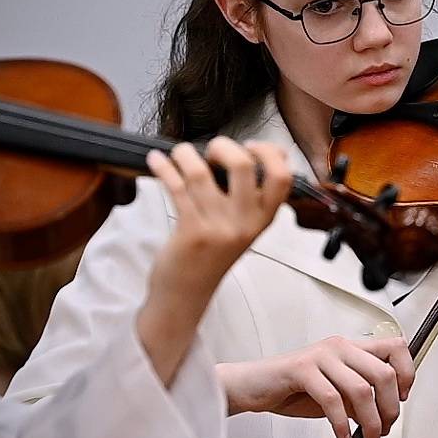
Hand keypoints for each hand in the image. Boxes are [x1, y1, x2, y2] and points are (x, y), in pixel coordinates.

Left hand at [145, 137, 292, 305]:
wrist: (187, 292)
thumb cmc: (211, 256)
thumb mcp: (242, 228)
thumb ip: (249, 197)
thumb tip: (250, 153)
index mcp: (262, 219)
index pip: (282, 178)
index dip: (268, 153)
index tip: (250, 145)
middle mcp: (245, 223)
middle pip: (243, 165)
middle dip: (223, 146)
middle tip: (211, 150)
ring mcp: (218, 227)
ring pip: (201, 173)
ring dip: (185, 154)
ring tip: (179, 153)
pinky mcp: (191, 231)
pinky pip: (176, 187)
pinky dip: (163, 168)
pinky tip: (156, 161)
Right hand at [216, 335, 414, 437]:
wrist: (254, 386)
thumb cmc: (293, 388)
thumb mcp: (335, 393)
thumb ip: (358, 400)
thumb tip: (382, 418)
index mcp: (351, 348)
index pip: (395, 347)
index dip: (407, 373)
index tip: (402, 398)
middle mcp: (339, 347)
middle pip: (384, 372)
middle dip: (390, 408)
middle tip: (384, 429)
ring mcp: (321, 356)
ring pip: (361, 389)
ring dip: (370, 423)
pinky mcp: (302, 370)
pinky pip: (332, 400)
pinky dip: (342, 425)